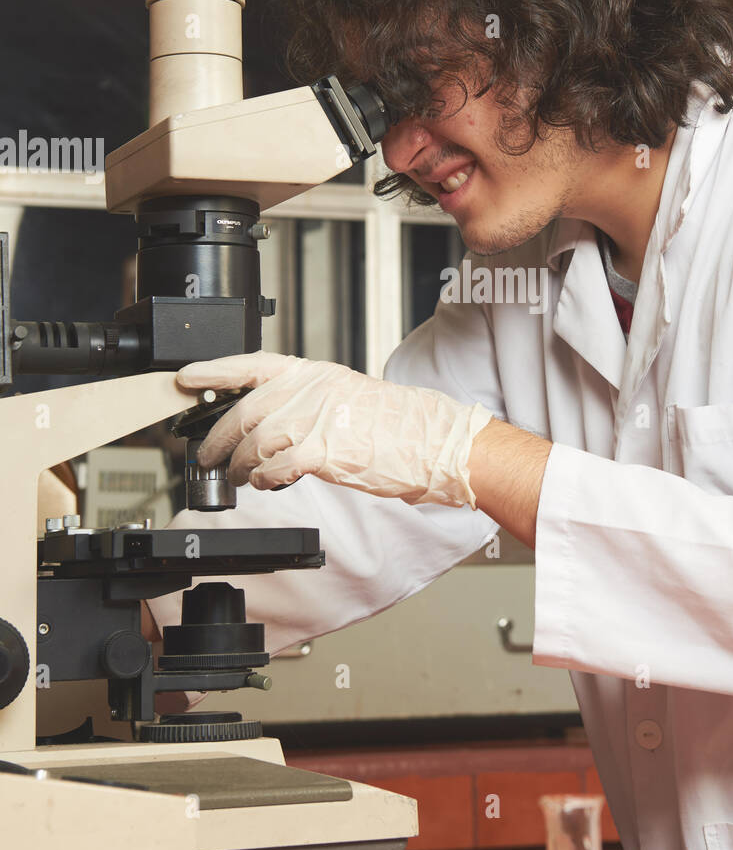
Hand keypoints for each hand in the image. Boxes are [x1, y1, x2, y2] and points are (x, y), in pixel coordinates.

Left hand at [176, 352, 493, 507]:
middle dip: (217, 439)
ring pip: (253, 444)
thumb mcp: (342, 395)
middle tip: (206, 457)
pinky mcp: (322, 451)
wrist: (429, 441)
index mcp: (313, 372)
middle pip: (243, 412)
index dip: (213, 372)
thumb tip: (262, 422)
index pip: (250, 365)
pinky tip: (267, 484)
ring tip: (239, 478)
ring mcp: (315, 419)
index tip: (185, 379)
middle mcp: (310, 390)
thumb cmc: (392, 424)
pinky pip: (274, 468)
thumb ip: (302, 401)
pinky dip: (264, 480)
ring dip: (239, 467)